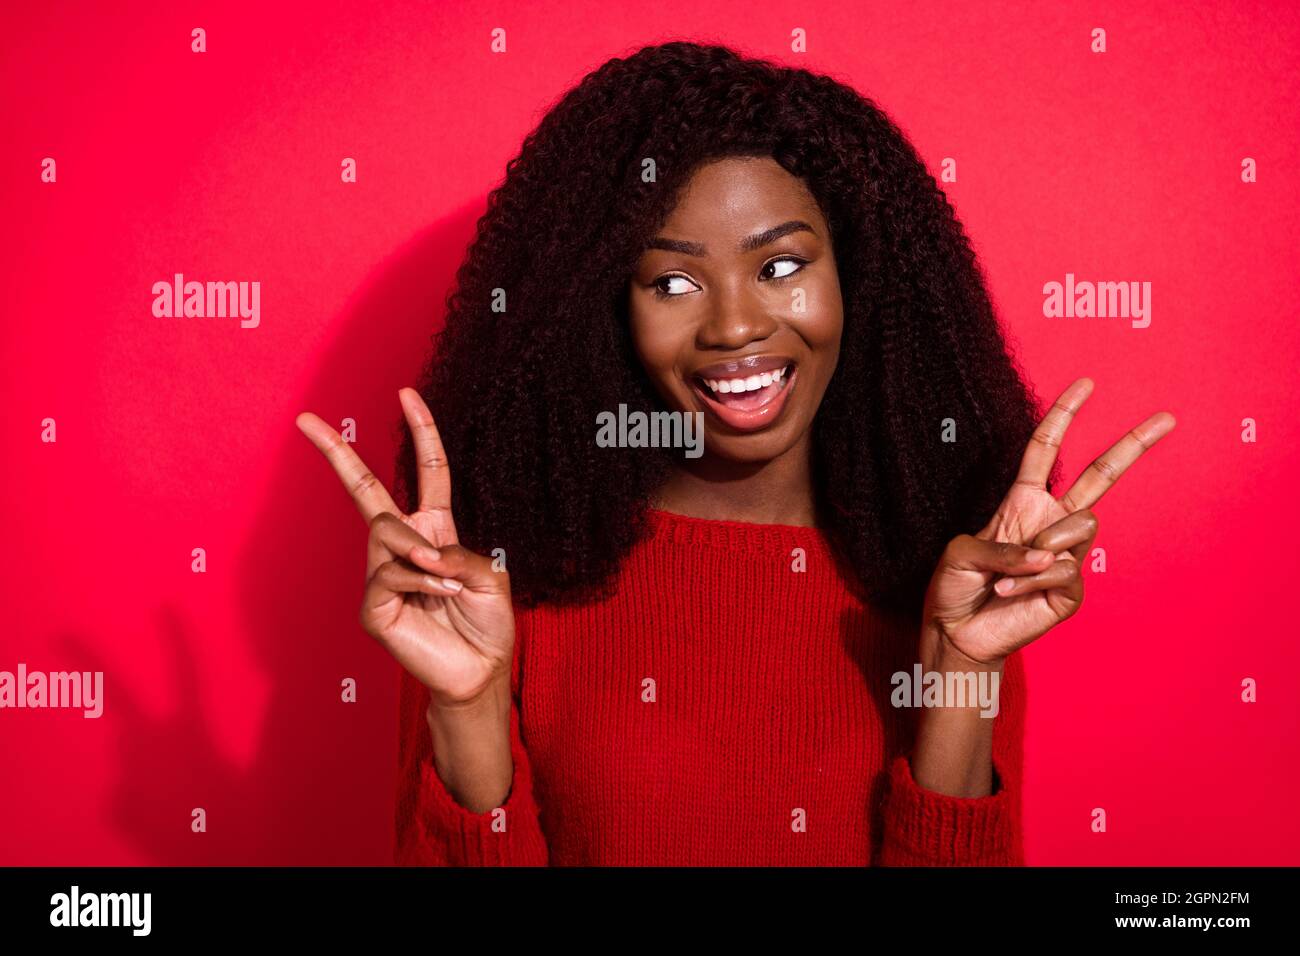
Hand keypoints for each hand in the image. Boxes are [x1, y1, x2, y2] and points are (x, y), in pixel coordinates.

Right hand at [295, 388, 514, 707]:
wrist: (480, 673)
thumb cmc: (487, 624)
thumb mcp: (490, 576)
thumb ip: (457, 552)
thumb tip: (420, 550)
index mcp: (435, 531)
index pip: (427, 472)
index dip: (420, 433)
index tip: (407, 395)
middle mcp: (403, 546)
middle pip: (365, 488)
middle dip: (335, 452)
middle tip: (304, 419)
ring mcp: (382, 574)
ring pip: (384, 532)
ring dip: (422, 553)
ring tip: (447, 583)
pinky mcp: (372, 605)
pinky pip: (388, 572)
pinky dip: (419, 580)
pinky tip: (437, 597)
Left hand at [921, 377, 1174, 667]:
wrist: (955, 632)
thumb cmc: (954, 587)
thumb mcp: (961, 552)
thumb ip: (1001, 545)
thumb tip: (1048, 556)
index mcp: (1022, 503)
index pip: (1046, 451)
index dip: (1063, 416)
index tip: (1086, 384)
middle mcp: (1049, 524)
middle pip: (1101, 476)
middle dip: (1133, 445)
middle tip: (1167, 418)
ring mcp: (1064, 556)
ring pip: (1083, 525)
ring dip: (1043, 546)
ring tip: (1008, 574)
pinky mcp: (1070, 591)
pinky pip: (1065, 570)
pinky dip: (1030, 581)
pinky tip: (1009, 594)